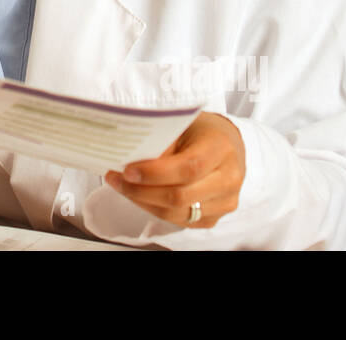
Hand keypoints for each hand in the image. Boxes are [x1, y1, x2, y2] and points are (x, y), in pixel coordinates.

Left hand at [103, 112, 245, 228]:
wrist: (227, 144)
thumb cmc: (200, 130)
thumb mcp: (182, 124)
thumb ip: (161, 142)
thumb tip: (129, 159)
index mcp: (221, 148)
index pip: (189, 167)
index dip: (155, 173)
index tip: (127, 170)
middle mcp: (229, 178)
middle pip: (180, 196)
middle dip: (142, 191)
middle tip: (116, 179)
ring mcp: (225, 201)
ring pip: (177, 213)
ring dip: (144, 202)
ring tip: (122, 186)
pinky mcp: (215, 217)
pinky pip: (180, 221)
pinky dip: (155, 209)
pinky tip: (140, 195)